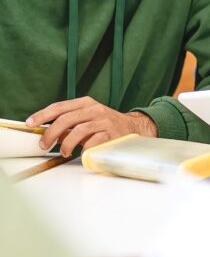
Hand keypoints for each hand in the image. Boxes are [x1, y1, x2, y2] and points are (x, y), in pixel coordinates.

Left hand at [27, 97, 157, 156]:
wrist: (133, 128)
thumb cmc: (105, 125)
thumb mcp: (87, 118)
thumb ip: (69, 123)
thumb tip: (46, 132)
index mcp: (86, 103)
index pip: (60, 106)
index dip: (43, 115)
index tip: (30, 124)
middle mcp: (95, 109)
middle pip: (66, 118)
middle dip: (50, 133)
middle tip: (43, 145)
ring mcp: (104, 121)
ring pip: (78, 131)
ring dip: (66, 144)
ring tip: (64, 152)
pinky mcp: (111, 134)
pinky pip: (92, 143)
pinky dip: (84, 150)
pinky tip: (82, 153)